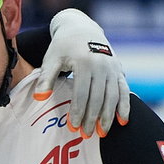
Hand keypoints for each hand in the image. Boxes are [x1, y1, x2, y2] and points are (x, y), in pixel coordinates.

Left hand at [34, 8, 130, 136]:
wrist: (82, 29)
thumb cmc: (62, 47)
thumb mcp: (51, 59)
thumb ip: (46, 78)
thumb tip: (39, 98)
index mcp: (85, 62)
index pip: (82, 93)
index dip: (78, 111)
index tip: (73, 127)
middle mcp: (102, 66)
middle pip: (98, 98)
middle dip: (92, 118)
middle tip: (85, 135)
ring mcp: (113, 68)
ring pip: (113, 97)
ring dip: (108, 116)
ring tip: (102, 133)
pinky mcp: (119, 70)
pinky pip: (124, 90)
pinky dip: (125, 106)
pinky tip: (122, 121)